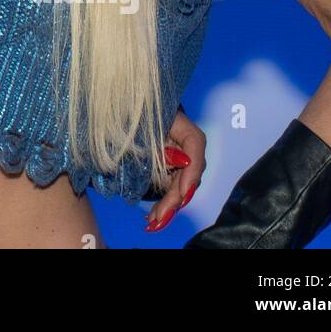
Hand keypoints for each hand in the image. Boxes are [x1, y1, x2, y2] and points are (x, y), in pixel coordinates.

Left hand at [146, 106, 205, 232]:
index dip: (190, 175)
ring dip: (167, 207)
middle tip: (159, 218)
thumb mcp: (150, 123)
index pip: (196, 154)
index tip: (180, 193)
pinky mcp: (171, 170)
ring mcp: (182, 162)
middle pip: (187, 178)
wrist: (134, 108)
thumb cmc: (144, 111)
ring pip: (179, 188)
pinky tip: (153, 218)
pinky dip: (162, 203)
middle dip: (174, 201)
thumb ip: (163, 141)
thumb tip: (180, 162)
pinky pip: (170, 188)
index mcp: (190, 134)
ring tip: (153, 223)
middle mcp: (190, 151)